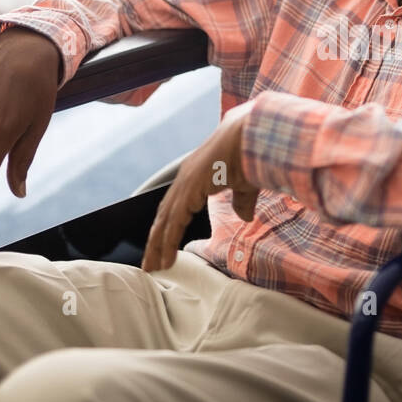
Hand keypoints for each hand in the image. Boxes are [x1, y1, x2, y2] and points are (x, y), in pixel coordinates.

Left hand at [143, 99, 259, 271]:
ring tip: (153, 267)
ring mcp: (185, 183)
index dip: (167, 229)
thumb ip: (241, 201)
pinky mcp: (189, 189)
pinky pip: (174, 220)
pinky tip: (165, 257)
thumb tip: (244, 217)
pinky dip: (168, 240)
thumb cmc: (250, 154)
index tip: (163, 249)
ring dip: (157, 246)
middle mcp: (185, 180)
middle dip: (156, 241)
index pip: (175, 208)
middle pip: (164, 216)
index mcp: (195, 177)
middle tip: (150, 264)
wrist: (251, 134)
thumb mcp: (245, 185)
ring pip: (165, 221)